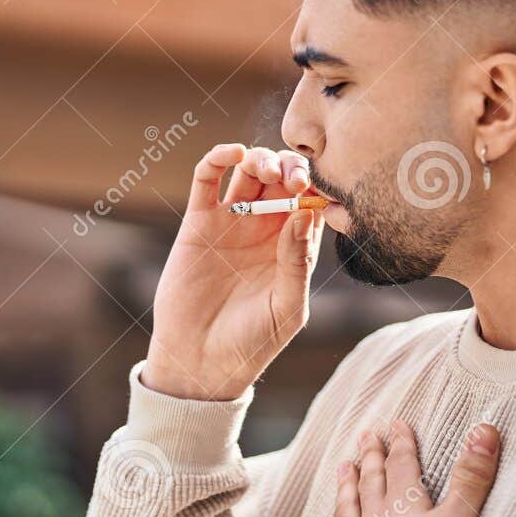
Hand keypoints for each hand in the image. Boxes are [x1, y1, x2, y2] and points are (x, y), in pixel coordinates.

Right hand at [139, 144, 324, 400]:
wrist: (199, 362)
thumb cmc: (251, 343)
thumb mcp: (286, 308)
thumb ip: (297, 262)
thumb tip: (305, 213)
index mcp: (293, 247)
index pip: (311, 202)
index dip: (317, 188)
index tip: (316, 191)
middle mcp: (265, 230)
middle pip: (282, 179)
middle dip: (291, 168)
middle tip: (291, 179)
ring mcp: (231, 223)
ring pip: (248, 172)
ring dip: (260, 159)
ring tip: (265, 170)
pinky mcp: (198, 222)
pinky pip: (207, 179)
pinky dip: (218, 158)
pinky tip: (233, 154)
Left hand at [316, 419, 501, 516]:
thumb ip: (472, 478)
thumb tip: (486, 430)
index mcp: (404, 506)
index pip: (402, 466)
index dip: (401, 443)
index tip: (396, 424)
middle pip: (372, 483)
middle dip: (371, 458)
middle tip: (365, 437)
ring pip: (349, 510)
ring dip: (347, 487)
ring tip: (343, 468)